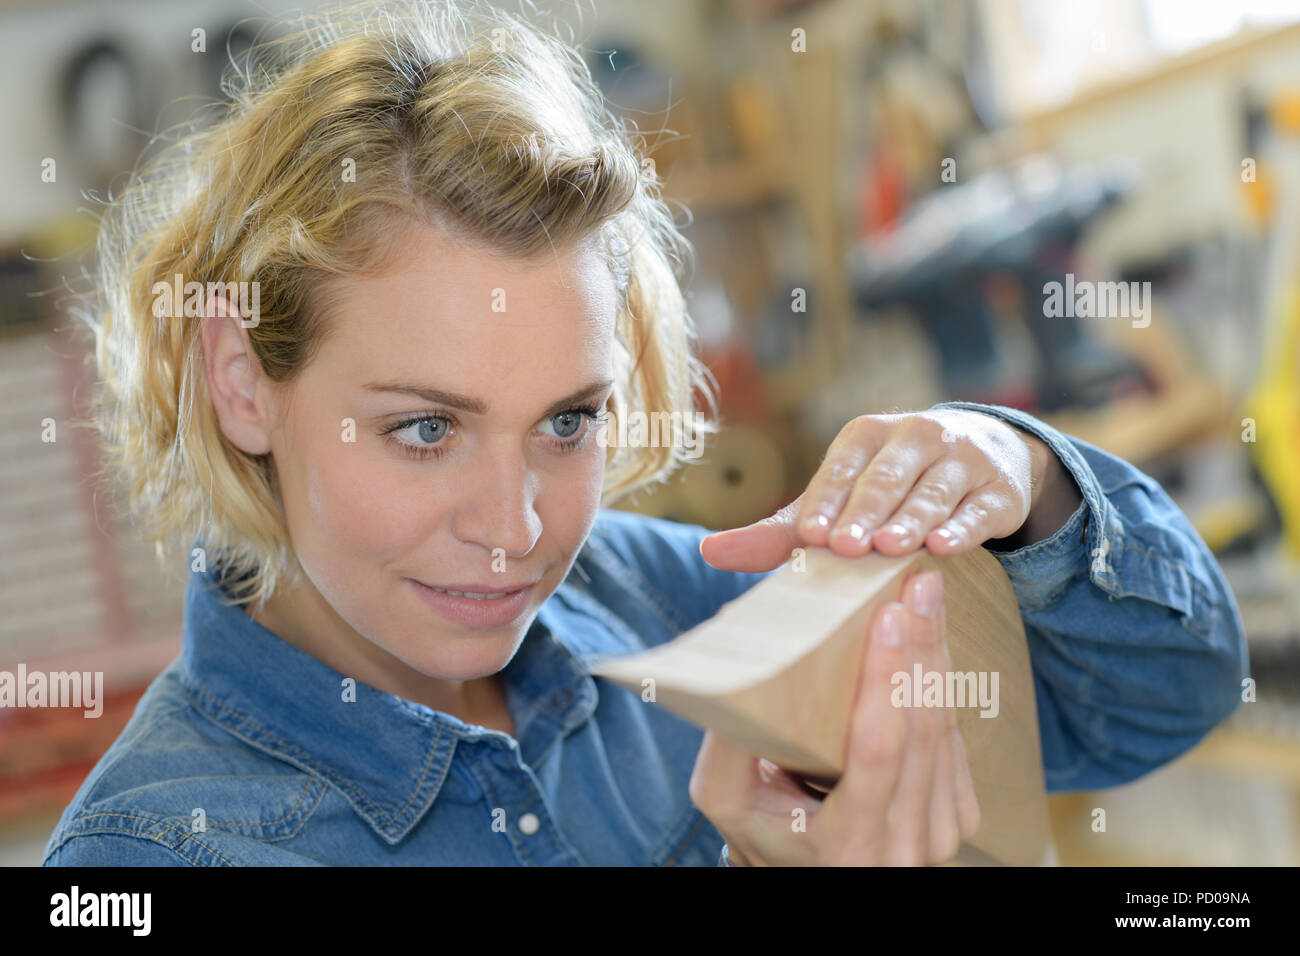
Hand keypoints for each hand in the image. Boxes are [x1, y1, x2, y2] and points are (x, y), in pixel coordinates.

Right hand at [689, 570, 980, 864]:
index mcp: (846, 845)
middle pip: (924, 731)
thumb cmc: (762, 831)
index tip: (889, 616)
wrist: (808, 875)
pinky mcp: (956, 820)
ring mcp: (938, 837)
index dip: (886, 680)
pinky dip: (942, 686)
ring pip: (947, 730)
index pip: (877, 751)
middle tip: (920, 583)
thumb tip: (734, 668)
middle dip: (924, 648)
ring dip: (939, 657)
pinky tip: (930, 642)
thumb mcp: (726, 800)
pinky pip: (955, 742)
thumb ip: (726, 746)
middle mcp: (902, 847)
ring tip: (927, 598)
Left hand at [700, 409, 1075, 573]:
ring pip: (933, 490)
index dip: (825, 500)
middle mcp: (914, 438)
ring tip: (892, 547)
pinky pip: (979, 509)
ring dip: (912, 518)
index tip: (809, 536)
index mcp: (866, 436)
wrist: (983, 458)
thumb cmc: (892, 485)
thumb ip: (783, 530)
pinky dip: (963, 527)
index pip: (841, 469)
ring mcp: (961, 460)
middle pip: (886, 477)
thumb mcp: (840, 498)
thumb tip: (710, 552)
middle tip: (845, 546)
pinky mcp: (998, 490)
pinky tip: (944, 547)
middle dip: (865, 510)